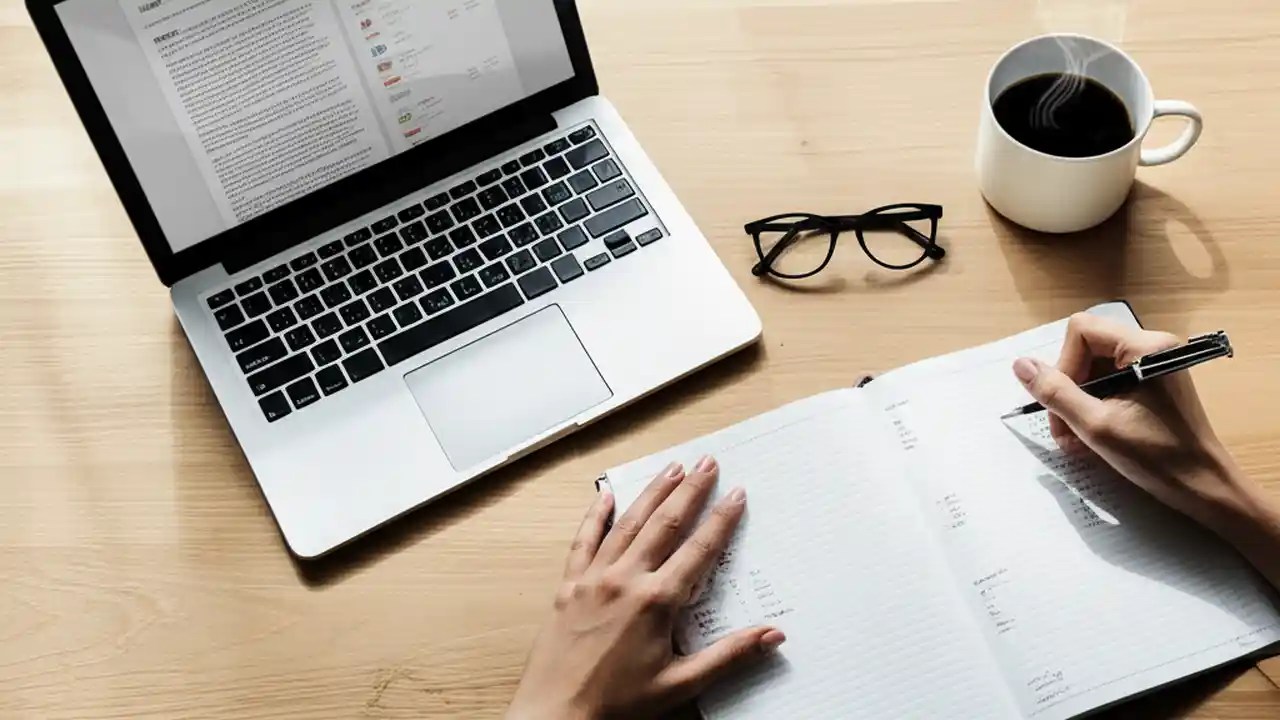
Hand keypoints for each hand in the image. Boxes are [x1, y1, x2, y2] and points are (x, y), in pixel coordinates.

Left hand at [507, 457, 784, 719]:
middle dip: (690, 490)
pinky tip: (604, 494)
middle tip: (707, 462)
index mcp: (656, 602)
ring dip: (652, 493)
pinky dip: (594, 515)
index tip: (737, 494)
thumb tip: (773, 636)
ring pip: (627, 524)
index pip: (699, 550)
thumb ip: (729, 655)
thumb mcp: (681, 684)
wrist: (556, 716)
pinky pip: (583, 541)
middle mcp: (625, 580)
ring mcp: (593, 579)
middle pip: (665, 524)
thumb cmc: (617, 705)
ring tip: (671, 467)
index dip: (721, 519)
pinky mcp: (568, 586)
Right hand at [1011, 313, 1250, 531]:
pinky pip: (1112, 380)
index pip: (1082, 331)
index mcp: (1145, 348)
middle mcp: (1153, 346)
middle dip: (1069, 387)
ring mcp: (1156, 363)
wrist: (1204, 487)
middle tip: (1064, 429)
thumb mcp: (1096, 426)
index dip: (1063, 364)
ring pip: (1096, 367)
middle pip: (1087, 348)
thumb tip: (1021, 365)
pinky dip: (1096, 404)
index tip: (1063, 403)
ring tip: (1077, 438)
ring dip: (1079, 400)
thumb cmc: (1156, 457)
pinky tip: (1094, 433)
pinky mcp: (1156, 382)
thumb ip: (1056, 393)